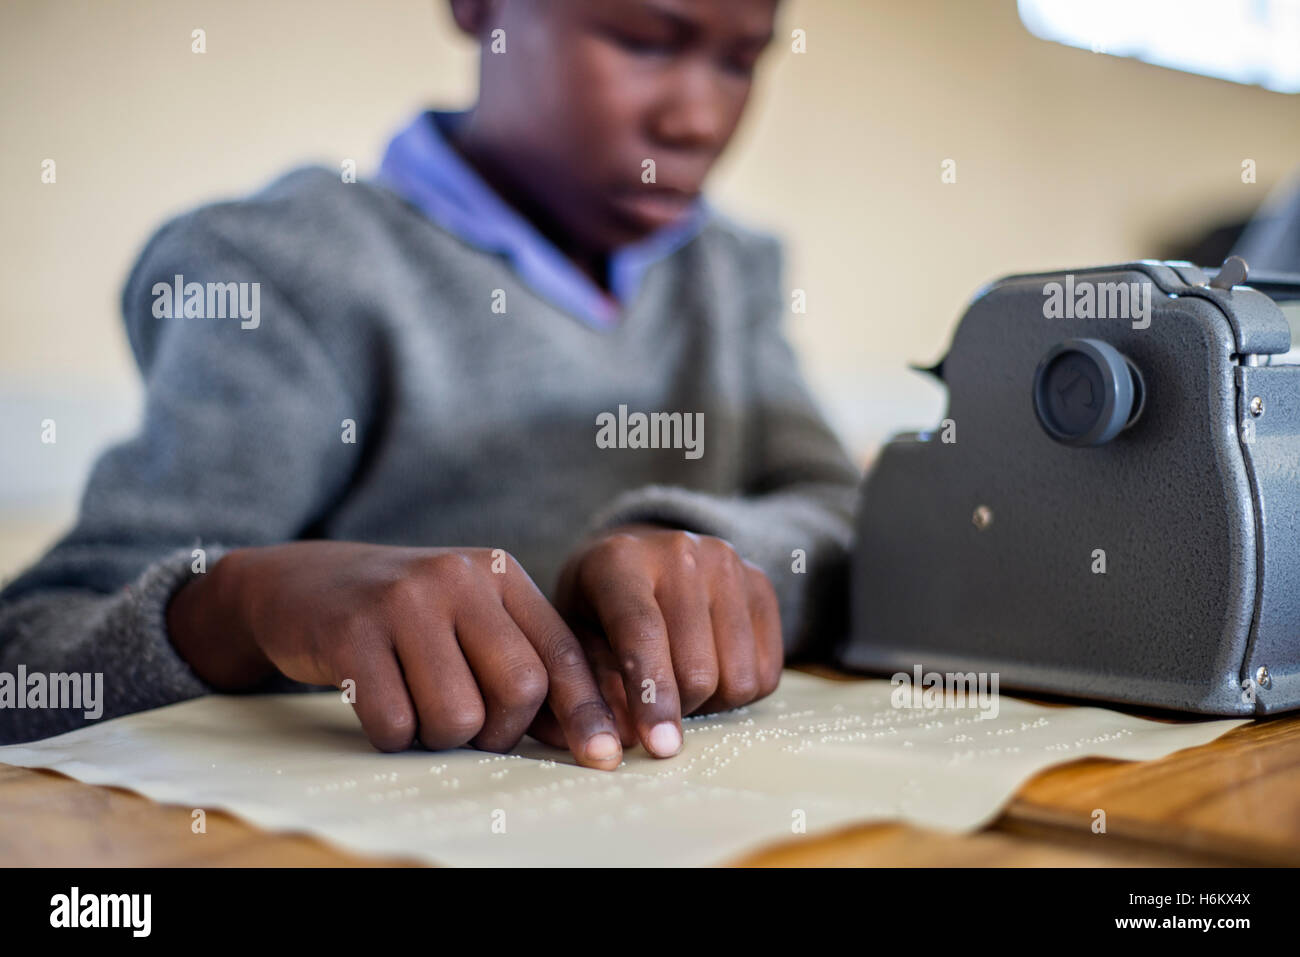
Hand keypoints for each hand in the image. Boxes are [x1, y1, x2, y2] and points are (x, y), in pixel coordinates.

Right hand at [166, 541, 622, 768]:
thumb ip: (524, 663)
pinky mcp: (352, 632)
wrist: (301, 584)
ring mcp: (403, 601)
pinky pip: (395, 723)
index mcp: (500, 573)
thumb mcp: (470, 618)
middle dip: (499, 732)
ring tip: (417, 708)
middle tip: (469, 729)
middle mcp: (459, 578)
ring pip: (459, 717)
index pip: (561, 652)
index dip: (586, 711)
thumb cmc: (405, 616)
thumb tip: (590, 735)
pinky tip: (378, 702)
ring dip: (439, 738)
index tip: (603, 757)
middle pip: (519, 689)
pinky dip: (392, 735)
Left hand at [540, 524, 782, 757]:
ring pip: (739, 677)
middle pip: (698, 668)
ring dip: (712, 702)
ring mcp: (729, 564)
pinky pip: (767, 672)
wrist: (639, 557)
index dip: (652, 696)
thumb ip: (591, 689)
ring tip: (683, 682)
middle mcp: (681, 553)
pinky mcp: (762, 584)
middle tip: (657, 704)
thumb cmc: (597, 607)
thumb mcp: (574, 640)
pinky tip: (713, 669)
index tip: (658, 746)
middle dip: (679, 707)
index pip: (644, 634)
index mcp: (620, 561)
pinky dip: (740, 690)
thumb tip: (624, 740)